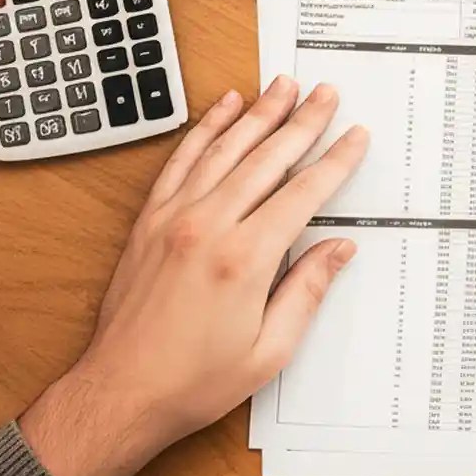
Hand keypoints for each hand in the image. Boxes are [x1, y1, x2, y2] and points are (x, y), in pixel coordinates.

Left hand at [19, 76, 368, 475]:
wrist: (121, 391)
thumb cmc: (193, 380)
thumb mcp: (270, 350)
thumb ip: (306, 291)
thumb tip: (338, 248)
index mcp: (244, 260)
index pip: (303, 194)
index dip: (335, 162)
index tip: (354, 137)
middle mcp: (208, 227)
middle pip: (267, 158)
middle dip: (302, 121)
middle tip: (325, 93)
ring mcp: (174, 218)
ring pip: (225, 149)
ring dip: (258, 113)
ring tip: (282, 84)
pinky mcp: (149, 221)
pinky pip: (181, 161)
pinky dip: (204, 129)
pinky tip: (224, 108)